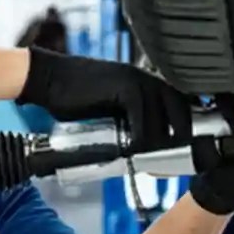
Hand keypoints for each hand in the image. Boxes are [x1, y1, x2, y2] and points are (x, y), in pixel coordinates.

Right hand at [16, 47, 191, 153]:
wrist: (49, 79)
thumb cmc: (76, 95)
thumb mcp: (112, 107)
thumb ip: (131, 118)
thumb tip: (147, 143)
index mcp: (147, 81)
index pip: (180, 102)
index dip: (184, 124)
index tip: (183, 144)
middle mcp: (146, 78)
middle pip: (180, 108)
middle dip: (180, 134)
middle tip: (171, 154)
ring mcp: (137, 80)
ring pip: (162, 116)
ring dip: (157, 140)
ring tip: (149, 155)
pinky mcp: (123, 86)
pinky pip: (141, 116)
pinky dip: (139, 135)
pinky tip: (131, 146)